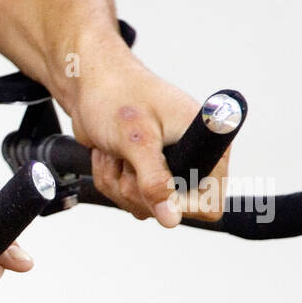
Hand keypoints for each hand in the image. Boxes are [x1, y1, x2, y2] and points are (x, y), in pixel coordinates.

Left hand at [66, 43, 229, 225]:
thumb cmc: (118, 95)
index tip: (155, 186)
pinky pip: (125, 197)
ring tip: (118, 149)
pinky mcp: (144, 174)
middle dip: (137, 188)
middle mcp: (191, 160)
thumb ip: (154, 180)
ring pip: (143, 205)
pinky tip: (110, 153)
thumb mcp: (137, 139)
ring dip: (119, 182)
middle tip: (127, 156)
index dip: (182, 203)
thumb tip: (171, 217)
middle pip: (169, 209)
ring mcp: (166, 170)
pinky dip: (110, 178)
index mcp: (206, 146)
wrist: (91, 85)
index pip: (210, 201)